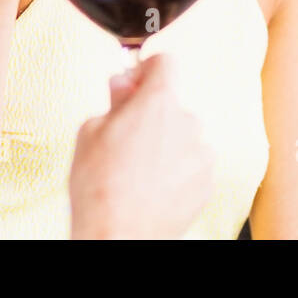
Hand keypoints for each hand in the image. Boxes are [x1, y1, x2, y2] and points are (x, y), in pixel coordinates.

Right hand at [69, 55, 213, 239]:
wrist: (118, 236)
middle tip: (125, 135)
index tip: (135, 82)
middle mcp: (188, 122)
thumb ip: (114, 98)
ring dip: (165, 142)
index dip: (146, 69)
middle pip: (171, 103)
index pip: (164, 62)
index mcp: (158, 102)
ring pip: (183, 134)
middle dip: (150, 112)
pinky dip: (176, 168)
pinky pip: (192, 162)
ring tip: (137, 168)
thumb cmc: (99, 187)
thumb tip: (124, 84)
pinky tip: (152, 185)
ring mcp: (201, 153)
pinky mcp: (207, 182)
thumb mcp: (90, 130)